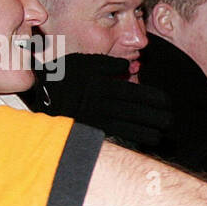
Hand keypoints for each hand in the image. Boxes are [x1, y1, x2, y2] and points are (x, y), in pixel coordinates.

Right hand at [41, 53, 171, 147]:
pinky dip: (129, 140)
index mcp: (102, 86)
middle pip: (135, 113)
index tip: (168, 103)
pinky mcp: (88, 132)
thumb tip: (129, 67)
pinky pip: (114, 137)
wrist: (36, 96)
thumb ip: (107, 63)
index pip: (135, 93)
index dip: (154, 99)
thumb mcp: (83, 62)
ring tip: (161, 136)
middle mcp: (100, 104)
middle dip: (156, 118)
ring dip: (147, 133)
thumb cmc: (63, 75)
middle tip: (170, 121)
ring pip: (127, 128)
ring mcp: (94, 121)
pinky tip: (141, 143)